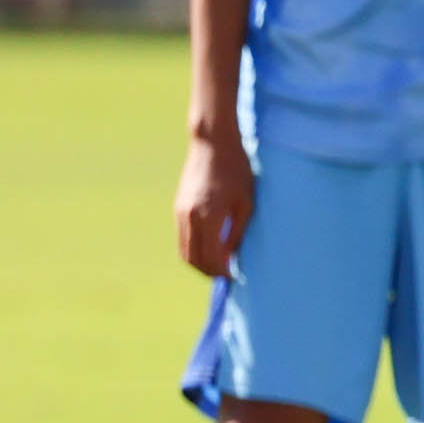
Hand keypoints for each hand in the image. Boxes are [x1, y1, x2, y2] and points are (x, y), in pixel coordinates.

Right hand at [176, 129, 255, 278]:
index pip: (211, 258)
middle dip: (208, 272)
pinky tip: (209, 248)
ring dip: (199, 262)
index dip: (222, 272)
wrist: (212, 144)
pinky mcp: (178, 207)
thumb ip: (237, 232)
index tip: (234, 277)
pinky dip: (193, 248)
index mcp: (209, 217)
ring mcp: (180, 212)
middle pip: (193, 259)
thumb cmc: (236, 171)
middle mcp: (190, 217)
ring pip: (184, 250)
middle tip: (225, 275)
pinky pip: (182, 237)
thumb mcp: (245, 203)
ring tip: (217, 265)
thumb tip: (231, 256)